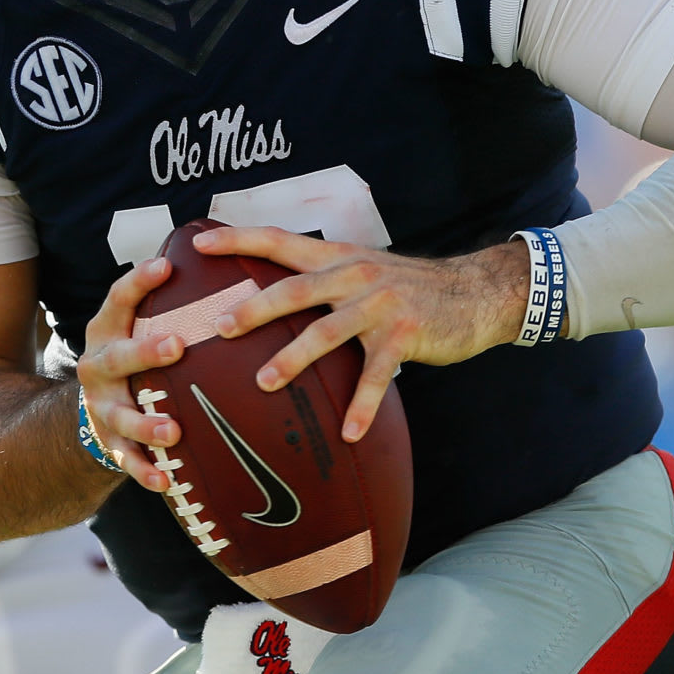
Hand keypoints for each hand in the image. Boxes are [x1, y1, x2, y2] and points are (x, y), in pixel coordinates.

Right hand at [78, 255, 185, 492]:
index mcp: (108, 329)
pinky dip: (144, 471)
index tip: (165, 267)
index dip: (138, 281)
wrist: (96, 407)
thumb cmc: (136, 356)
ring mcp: (102, 406)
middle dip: (146, 352)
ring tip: (172, 431)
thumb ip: (171, 303)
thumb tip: (229, 260)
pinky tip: (165, 482)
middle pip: (118, 356)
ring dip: (146, 423)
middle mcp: (98, 364)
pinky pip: (124, 460)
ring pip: (120, 415)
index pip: (119, 299)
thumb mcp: (138, 326)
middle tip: (177, 346)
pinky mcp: (108, 442)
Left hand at [194, 225, 527, 442]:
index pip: (279, 240)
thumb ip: (322, 278)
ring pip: (326, 331)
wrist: (474, 291)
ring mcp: (380, 305)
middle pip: (294, 290)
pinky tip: (347, 433)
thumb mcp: (363, 268)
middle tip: (218, 328)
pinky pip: (376, 375)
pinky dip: (361, 405)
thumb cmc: (408, 287)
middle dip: (253, 308)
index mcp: (337, 257)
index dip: (239, 240)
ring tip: (263, 383)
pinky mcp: (405, 335)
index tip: (199, 245)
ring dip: (292, 358)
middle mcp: (354, 275)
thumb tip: (271, 297)